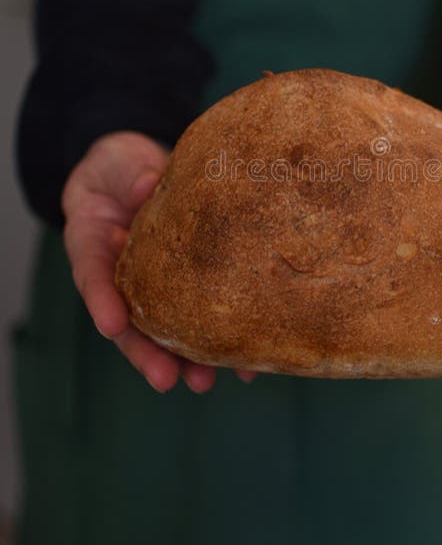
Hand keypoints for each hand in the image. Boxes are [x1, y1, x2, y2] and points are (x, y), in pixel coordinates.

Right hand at [62, 131, 256, 392]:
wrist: (143, 170)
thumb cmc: (124, 168)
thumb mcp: (120, 163)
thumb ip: (131, 174)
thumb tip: (149, 185)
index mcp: (94, 245)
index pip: (93, 275)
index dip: (102, 300)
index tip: (113, 325)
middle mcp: (123, 273)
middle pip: (130, 321)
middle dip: (148, 353)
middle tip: (167, 379)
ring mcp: (156, 283)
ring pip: (166, 327)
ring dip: (185, 357)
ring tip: (205, 382)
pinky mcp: (190, 283)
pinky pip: (204, 311)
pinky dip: (222, 336)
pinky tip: (245, 362)